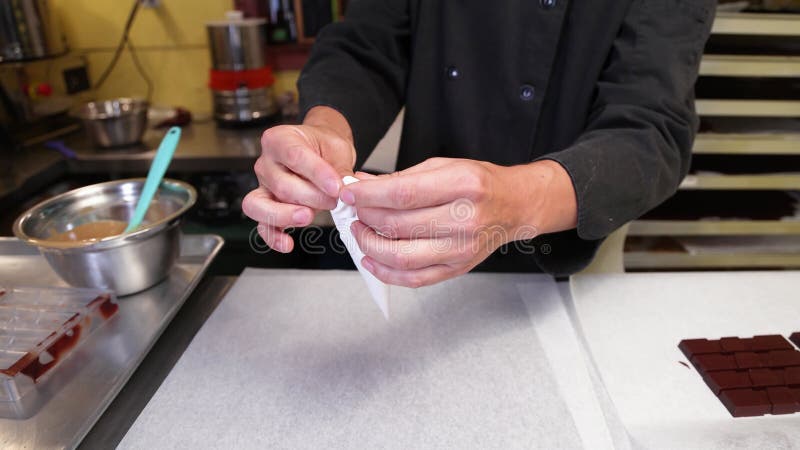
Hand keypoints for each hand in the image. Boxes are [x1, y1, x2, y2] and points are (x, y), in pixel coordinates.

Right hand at [242, 107, 355, 252]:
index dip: (317, 174)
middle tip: (334, 201)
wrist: (320, 151)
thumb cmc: (324, 147)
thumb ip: (339, 170)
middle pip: (281, 184)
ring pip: (261, 205)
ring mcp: (263, 186)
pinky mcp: (266, 207)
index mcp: (280, 139)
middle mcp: (266, 162)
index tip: (336, 187)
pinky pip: (262, 225)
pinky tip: (287, 244)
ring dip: (286, 215)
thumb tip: (345, 190)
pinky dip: (273, 237)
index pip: (294, 156)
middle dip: (311, 197)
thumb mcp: (337, 149)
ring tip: (308, 217)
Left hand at [342, 158, 576, 286]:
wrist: (514, 206)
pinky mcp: (458, 268)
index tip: (349, 193)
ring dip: (370, 245)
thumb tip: (360, 184)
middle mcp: (465, 219)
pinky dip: (386, 272)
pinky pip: (415, 279)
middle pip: (398, 225)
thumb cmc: (479, 184)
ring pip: (402, 256)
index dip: (368, 195)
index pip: (403, 194)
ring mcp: (463, 249)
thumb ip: (401, 178)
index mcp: (463, 185)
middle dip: (366, 217)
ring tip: (359, 232)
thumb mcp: (443, 166)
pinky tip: (371, 259)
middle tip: (354, 209)